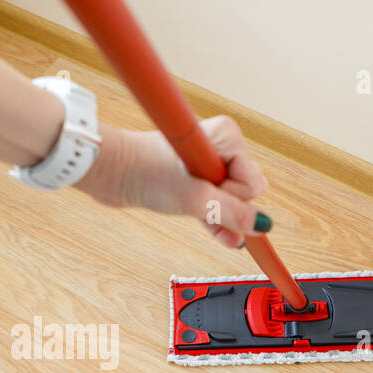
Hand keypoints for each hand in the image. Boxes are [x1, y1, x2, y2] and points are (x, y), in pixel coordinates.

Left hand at [75, 115, 271, 248]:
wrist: (111, 172)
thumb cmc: (146, 173)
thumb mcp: (194, 199)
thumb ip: (231, 213)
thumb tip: (262, 226)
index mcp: (228, 137)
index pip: (254, 183)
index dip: (233, 197)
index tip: (208, 197)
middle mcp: (221, 145)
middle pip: (245, 191)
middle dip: (226, 205)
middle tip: (195, 201)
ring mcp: (208, 163)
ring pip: (231, 201)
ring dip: (219, 215)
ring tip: (193, 211)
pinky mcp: (195, 179)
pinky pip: (217, 205)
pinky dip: (216, 219)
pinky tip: (224, 236)